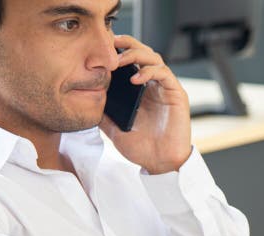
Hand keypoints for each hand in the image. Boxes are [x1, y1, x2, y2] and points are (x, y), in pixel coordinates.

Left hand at [99, 34, 191, 173]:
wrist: (159, 164)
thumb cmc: (142, 148)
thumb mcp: (114, 129)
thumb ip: (103, 114)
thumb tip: (86, 101)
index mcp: (141, 90)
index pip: (131, 61)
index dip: (119, 50)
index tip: (101, 48)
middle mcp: (154, 86)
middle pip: (143, 53)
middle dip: (127, 44)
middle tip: (110, 43)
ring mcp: (166, 88)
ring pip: (154, 58)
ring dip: (136, 54)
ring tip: (119, 61)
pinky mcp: (177, 94)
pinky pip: (164, 73)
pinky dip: (149, 71)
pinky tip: (135, 78)